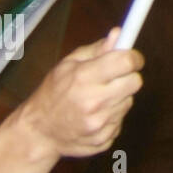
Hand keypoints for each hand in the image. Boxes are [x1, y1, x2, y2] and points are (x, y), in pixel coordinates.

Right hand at [18, 28, 143, 158]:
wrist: (38, 132)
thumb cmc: (52, 92)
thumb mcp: (68, 64)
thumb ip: (97, 49)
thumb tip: (119, 33)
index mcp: (84, 77)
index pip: (126, 62)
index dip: (134, 57)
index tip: (132, 58)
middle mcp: (93, 102)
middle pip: (135, 82)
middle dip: (127, 77)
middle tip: (113, 79)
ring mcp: (99, 124)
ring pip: (128, 102)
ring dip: (118, 98)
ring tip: (96, 100)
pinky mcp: (103, 139)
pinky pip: (120, 121)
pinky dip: (111, 117)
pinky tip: (94, 116)